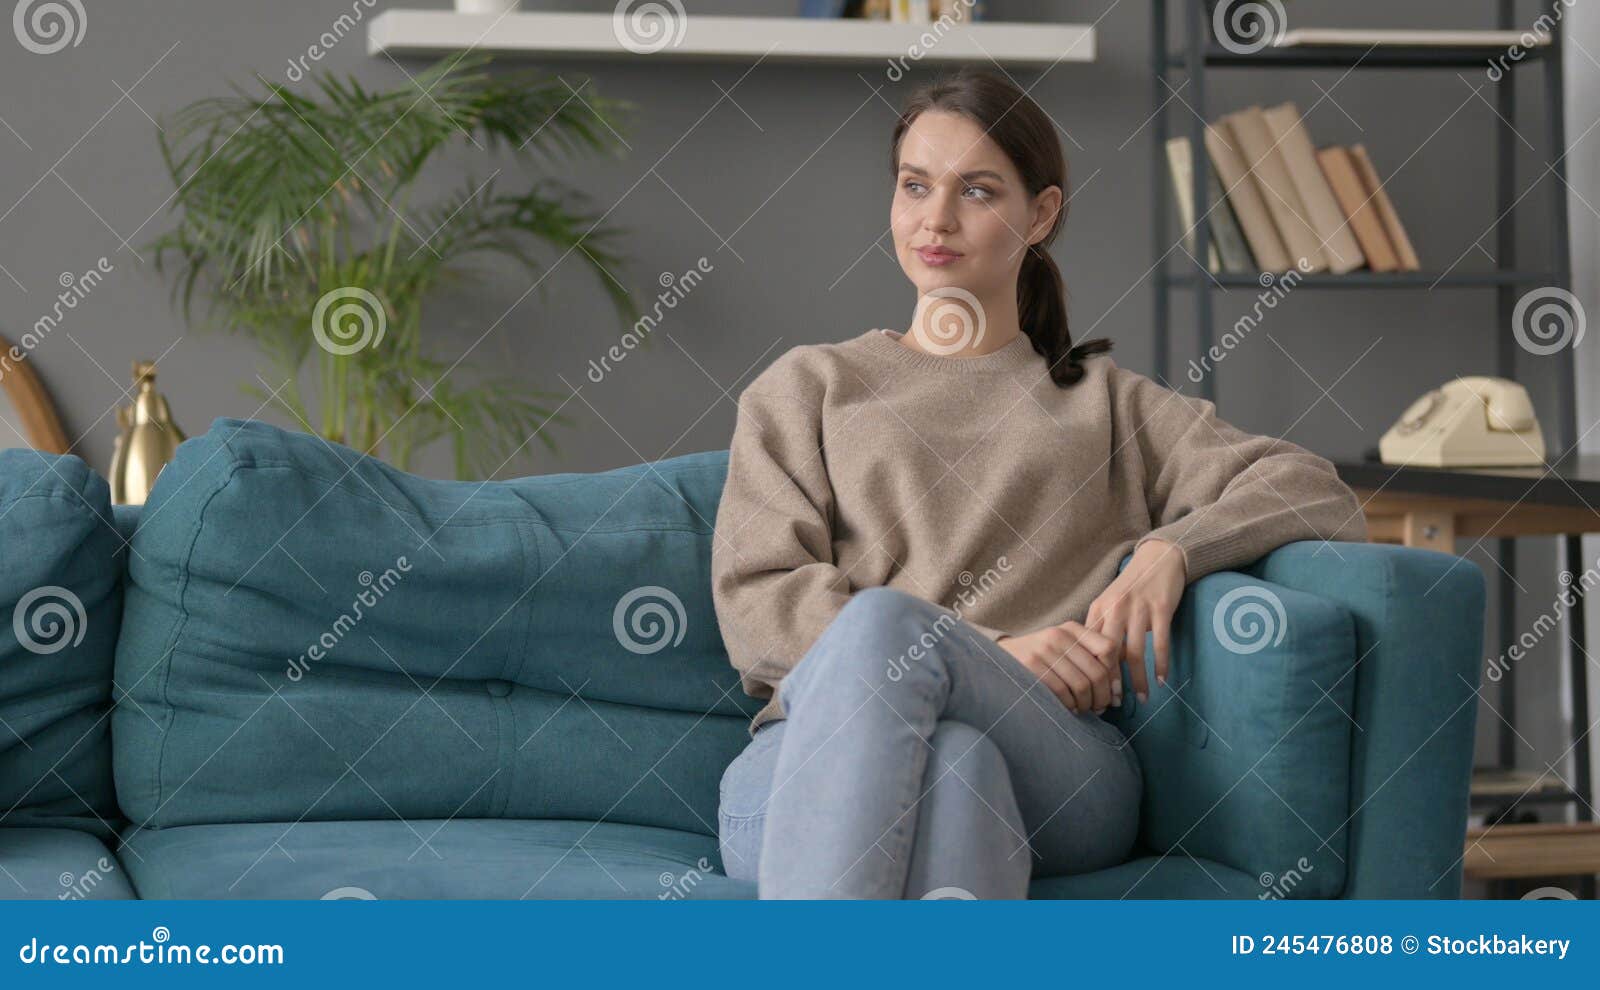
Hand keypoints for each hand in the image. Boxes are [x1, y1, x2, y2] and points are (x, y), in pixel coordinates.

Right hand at [996, 620, 1119, 714]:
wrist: (999, 657)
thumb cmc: (1040, 657)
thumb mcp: (1063, 647)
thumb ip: (1089, 658)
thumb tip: (1117, 690)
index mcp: (1071, 628)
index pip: (1108, 648)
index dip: (1114, 673)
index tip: (1113, 690)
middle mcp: (1058, 635)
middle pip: (1097, 672)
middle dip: (1103, 696)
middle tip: (1100, 707)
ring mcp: (1043, 650)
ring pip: (1082, 686)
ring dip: (1087, 704)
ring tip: (1084, 708)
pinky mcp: (1031, 667)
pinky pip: (1062, 693)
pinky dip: (1070, 705)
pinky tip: (1069, 708)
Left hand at [1087, 538, 1186, 703]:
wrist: (1158, 558)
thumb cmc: (1132, 585)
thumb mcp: (1109, 602)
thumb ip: (1099, 627)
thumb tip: (1088, 660)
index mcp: (1098, 609)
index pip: (1089, 646)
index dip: (1090, 672)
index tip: (1092, 691)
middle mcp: (1115, 609)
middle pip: (1108, 653)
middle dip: (1110, 681)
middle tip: (1113, 703)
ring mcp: (1138, 609)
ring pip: (1134, 652)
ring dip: (1138, 679)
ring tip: (1141, 698)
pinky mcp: (1161, 608)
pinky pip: (1159, 642)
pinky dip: (1161, 664)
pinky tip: (1161, 680)